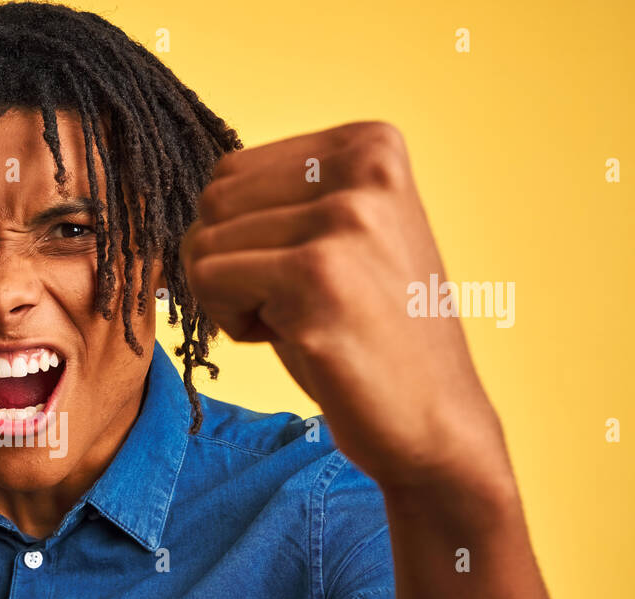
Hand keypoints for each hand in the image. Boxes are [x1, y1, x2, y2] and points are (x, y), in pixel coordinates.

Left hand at [180, 121, 508, 490]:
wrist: (434, 418)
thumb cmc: (370, 333)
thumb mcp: (340, 237)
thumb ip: (286, 198)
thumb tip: (200, 189)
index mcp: (372, 145)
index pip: (232, 171)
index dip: (242, 236)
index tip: (300, 275)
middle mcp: (364, 168)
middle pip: (214, 202)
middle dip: (230, 263)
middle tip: (292, 305)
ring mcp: (344, 220)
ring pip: (204, 243)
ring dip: (232, 297)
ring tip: (301, 321)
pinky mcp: (317, 277)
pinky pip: (207, 280)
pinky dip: (231, 321)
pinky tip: (293, 338)